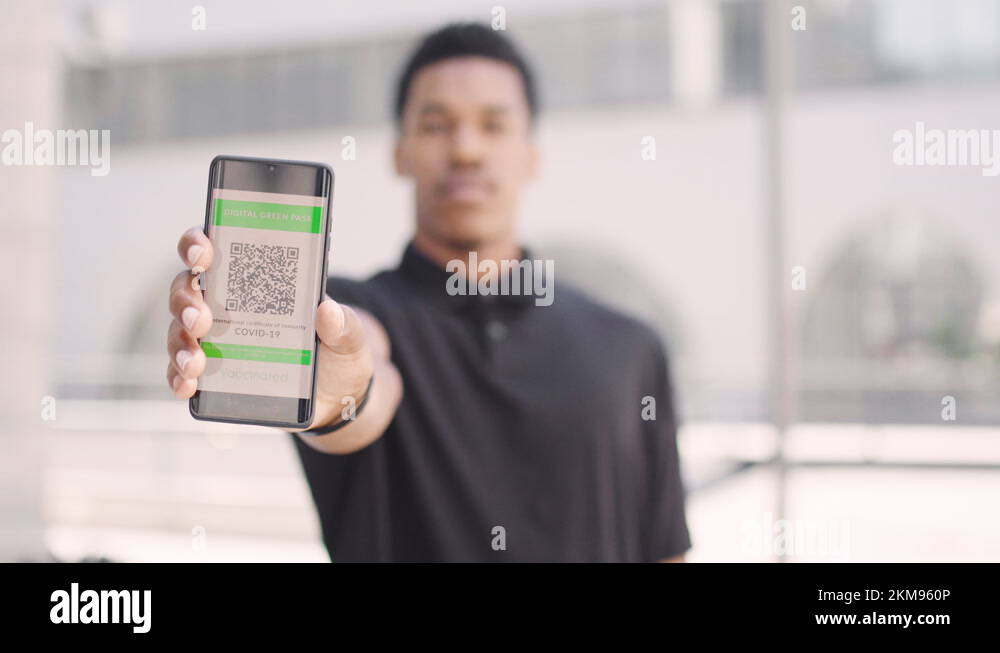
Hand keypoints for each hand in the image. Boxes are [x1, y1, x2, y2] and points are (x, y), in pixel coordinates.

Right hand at [166, 226, 375, 429]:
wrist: (335, 396)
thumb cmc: (336, 353)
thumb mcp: (348, 336)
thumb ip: (343, 325)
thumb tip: (328, 311)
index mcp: (257, 279)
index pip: (215, 248)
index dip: (198, 243)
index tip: (201, 252)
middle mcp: (227, 303)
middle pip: (187, 288)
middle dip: (186, 299)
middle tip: (201, 318)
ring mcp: (216, 338)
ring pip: (180, 329)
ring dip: (180, 342)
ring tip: (195, 361)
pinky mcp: (212, 373)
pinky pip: (183, 371)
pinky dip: (179, 378)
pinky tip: (187, 385)